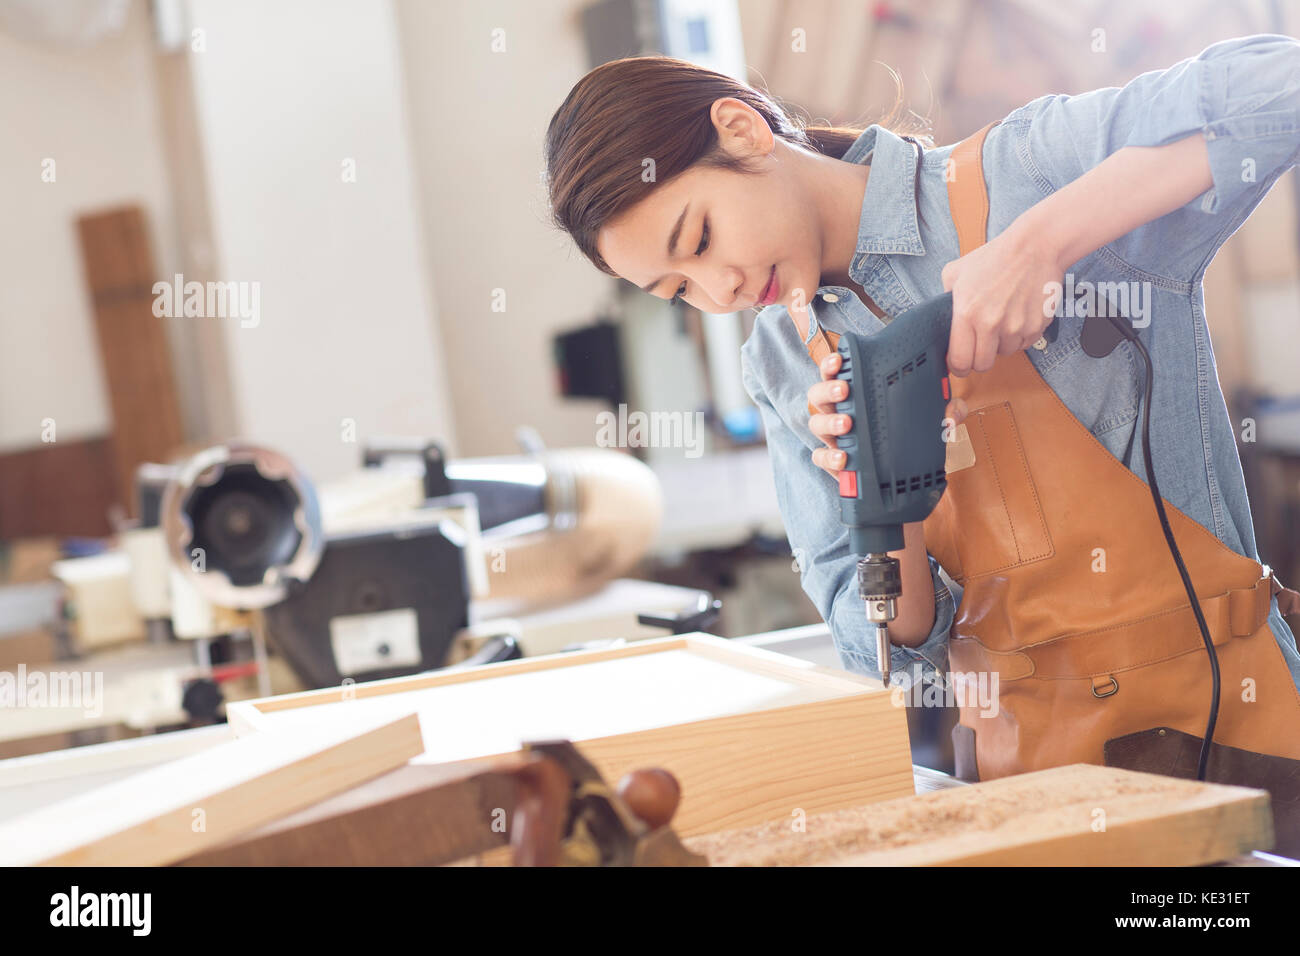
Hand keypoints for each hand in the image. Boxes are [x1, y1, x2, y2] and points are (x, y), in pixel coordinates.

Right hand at [807, 352, 967, 478]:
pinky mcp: (834, 463)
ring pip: (816, 424)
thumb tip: (953, 413)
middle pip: (817, 395)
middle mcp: (839, 412)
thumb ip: (945, 411)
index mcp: (856, 394)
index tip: (839, 359)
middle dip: (827, 389)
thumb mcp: (929, 418)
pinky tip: (843, 458)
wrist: (905, 481)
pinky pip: (820, 458)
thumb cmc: (908, 435)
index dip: (831, 364)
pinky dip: (828, 457)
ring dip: (829, 421)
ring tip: (847, 423)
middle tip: (845, 389)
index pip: (835, 373)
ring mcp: (834, 437)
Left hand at [940, 218, 1062, 375]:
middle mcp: (991, 323)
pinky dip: (1020, 335)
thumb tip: (940, 320)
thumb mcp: (955, 272)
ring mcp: (1016, 327)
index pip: (959, 360)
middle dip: (979, 358)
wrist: (1034, 247)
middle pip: (982, 365)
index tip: (959, 364)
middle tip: (980, 345)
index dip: (958, 367)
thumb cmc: (995, 257)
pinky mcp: (1037, 326)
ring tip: (1002, 318)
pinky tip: (1018, 314)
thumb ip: (944, 299)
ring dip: (1001, 343)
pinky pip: (1024, 344)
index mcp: (967, 313)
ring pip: (1004, 353)